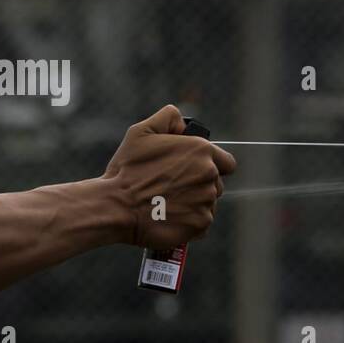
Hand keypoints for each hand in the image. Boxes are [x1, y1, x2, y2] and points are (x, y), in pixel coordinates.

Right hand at [102, 104, 236, 247]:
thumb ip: (168, 118)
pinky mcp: (201, 224)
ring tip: (167, 202)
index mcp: (201, 151)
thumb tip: (183, 123)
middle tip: (172, 187)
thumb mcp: (141, 132)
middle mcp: (210, 175)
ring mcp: (207, 201)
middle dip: (198, 184)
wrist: (116, 206)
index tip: (196, 170)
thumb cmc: (127, 169)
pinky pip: (202, 222)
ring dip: (193, 203)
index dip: (213, 165)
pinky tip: (169, 216)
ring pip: (208, 203)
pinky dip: (189, 221)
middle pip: (216, 183)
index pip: (226, 162)